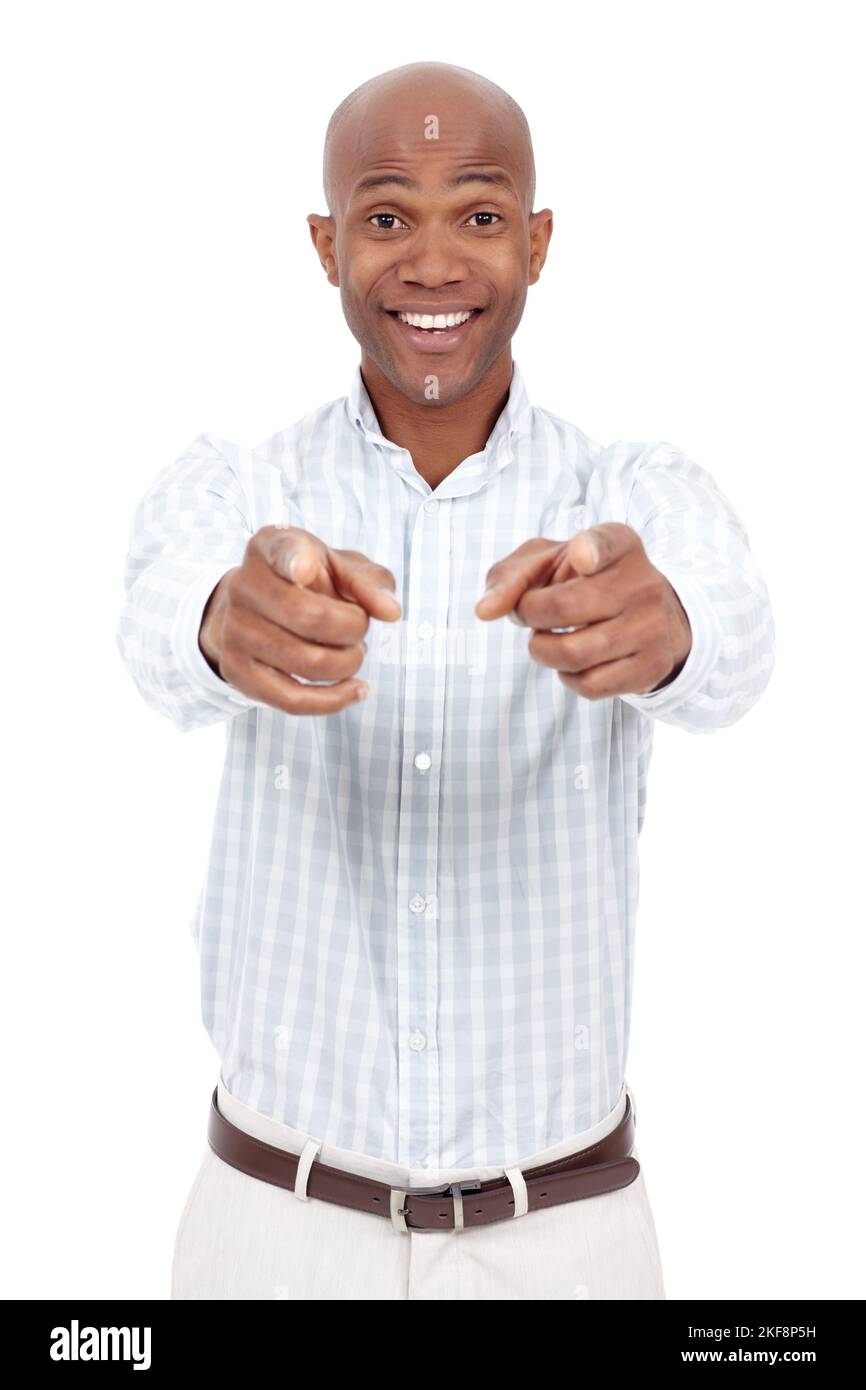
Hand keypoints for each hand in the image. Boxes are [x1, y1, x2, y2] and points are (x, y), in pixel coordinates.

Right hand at [199, 525, 401, 714]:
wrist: (256, 608)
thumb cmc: (311, 583)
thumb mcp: (342, 569)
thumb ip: (370, 583)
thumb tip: (390, 612)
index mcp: (271, 547)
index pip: (282, 551)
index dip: (295, 561)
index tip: (306, 569)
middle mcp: (244, 586)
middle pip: (309, 617)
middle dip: (353, 629)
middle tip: (359, 629)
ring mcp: (234, 630)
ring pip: (306, 662)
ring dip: (347, 664)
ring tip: (352, 654)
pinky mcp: (236, 671)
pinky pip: (291, 699)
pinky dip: (333, 700)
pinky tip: (355, 690)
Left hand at [474, 523, 690, 698]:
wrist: (649, 617)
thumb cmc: (584, 583)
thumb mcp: (548, 564)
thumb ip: (510, 577)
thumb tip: (485, 611)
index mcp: (619, 545)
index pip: (604, 543)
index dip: (588, 551)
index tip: (579, 557)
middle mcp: (643, 583)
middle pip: (562, 607)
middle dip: (528, 615)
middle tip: (531, 615)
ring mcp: (652, 627)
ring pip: (573, 653)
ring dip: (542, 651)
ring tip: (548, 639)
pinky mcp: (652, 666)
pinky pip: (590, 685)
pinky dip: (567, 678)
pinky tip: (574, 663)